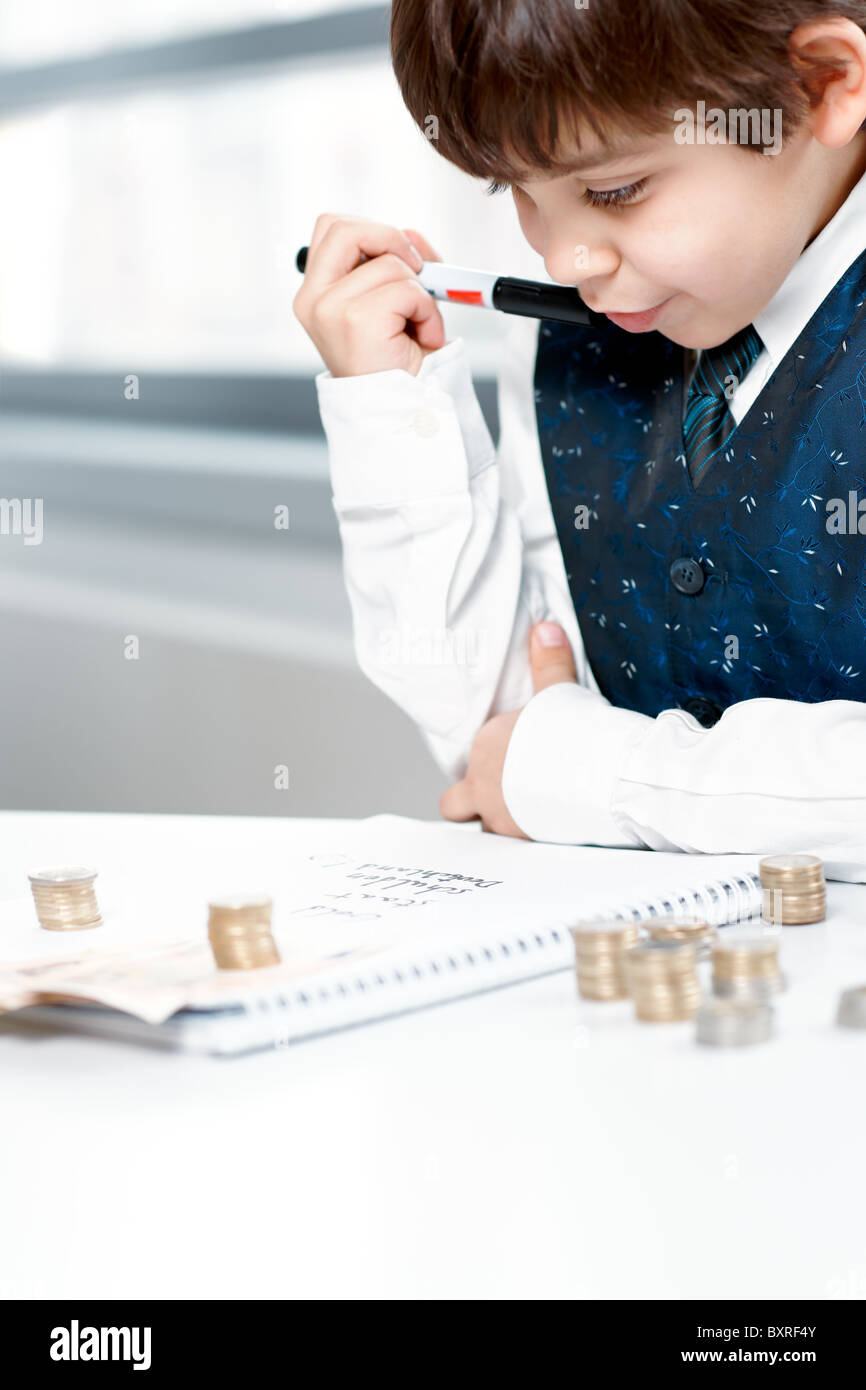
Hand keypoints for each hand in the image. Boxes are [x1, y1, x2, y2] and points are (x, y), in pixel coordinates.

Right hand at [292, 214, 446, 377]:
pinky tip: (425, 337)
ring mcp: (330, 309)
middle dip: (391, 240)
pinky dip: (427, 311)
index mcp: (313, 294)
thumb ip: (395, 261)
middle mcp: (312, 300)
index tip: (402, 257)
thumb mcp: (391, 301)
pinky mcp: (355, 320)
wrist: (397, 414)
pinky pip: (407, 289)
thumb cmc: (395, 363)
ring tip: (420, 327)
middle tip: (418, 272)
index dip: (373, 231)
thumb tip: (411, 236)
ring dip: (420, 292)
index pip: (333, 228)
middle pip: (346, 229)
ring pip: (389, 263)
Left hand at [439, 622, 577, 835]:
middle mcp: (481, 783)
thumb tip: (543, 627)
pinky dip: (526, 843)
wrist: (600, 774)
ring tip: (532, 819)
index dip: (493, 762)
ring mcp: (498, 816)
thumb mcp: (560, 691)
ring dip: (501, 825)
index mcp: (485, 744)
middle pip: (454, 803)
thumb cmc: (577, 731)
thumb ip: (549, 663)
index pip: (473, 757)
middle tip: (507, 796)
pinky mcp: (520, 842)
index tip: (519, 761)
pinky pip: (511, 850)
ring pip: (482, 829)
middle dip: (473, 803)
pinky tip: (549, 836)